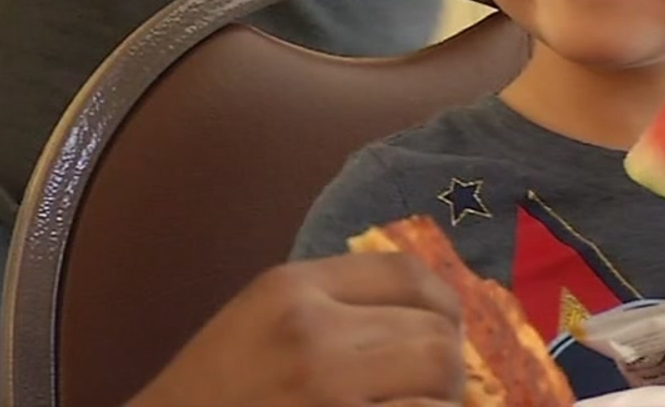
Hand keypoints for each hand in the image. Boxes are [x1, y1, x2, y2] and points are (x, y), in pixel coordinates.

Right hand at [128, 253, 465, 406]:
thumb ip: (328, 304)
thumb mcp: (258, 321)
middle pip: (434, 330)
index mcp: (293, 288)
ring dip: (446, 399)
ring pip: (441, 380)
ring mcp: (329, 390)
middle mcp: (314, 331)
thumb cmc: (213, 393)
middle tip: (442, 384)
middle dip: (451, 360)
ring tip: (426, 406)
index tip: (450, 325)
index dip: (445, 301)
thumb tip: (420, 311)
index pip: (406, 272)